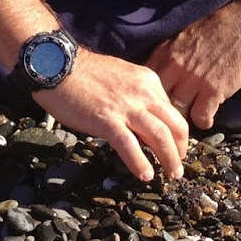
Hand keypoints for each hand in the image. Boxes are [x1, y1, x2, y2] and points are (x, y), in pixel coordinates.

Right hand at [36, 52, 189, 181]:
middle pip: (175, 124)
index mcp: (148, 81)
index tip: (175, 147)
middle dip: (181, 149)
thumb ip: (137, 96)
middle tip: (178, 166)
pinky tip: (145, 175)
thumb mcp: (122, 78)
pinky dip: (140, 163)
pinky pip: (129, 145)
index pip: (172, 111)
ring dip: (169, 159)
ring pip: (160, 136)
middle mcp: (143, 93)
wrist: (59, 65)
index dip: (177, 133)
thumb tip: (143, 123)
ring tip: (172, 174)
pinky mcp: (107, 120)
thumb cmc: (85, 73)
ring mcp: (126, 107)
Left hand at [147, 0, 240, 130]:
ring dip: (184, 118)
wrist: (240, 24)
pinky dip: (203, 121)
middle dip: (164, 113)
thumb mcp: (177, 41)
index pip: (143, 86)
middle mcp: (173, 68)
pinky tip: (206, 117)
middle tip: (171, 118)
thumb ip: (163, 61)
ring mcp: (192, 80)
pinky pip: (200, 117)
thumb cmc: (210, 32)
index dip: (148, 99)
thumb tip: (152, 84)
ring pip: (178, 113)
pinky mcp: (213, 90)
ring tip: (189, 118)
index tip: (153, 107)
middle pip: (158, 103)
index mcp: (162, 55)